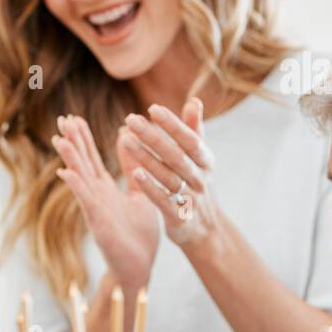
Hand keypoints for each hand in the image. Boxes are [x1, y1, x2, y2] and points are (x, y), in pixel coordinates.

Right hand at [52, 114, 159, 289]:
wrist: (139, 267)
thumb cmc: (139, 235)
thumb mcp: (140, 195)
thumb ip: (134, 169)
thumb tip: (127, 141)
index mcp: (106, 189)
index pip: (91, 159)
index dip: (82, 139)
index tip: (73, 118)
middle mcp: (96, 196)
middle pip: (82, 163)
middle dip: (73, 142)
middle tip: (63, 118)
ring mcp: (95, 209)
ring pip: (80, 178)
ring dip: (70, 159)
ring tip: (59, 138)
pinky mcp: (98, 222)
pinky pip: (86, 201)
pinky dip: (76, 186)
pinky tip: (66, 172)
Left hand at [121, 98, 218, 247]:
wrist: (206, 231)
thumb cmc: (198, 186)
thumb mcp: (201, 160)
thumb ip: (195, 131)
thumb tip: (194, 101)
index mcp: (205, 161)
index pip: (189, 139)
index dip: (173, 124)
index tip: (152, 108)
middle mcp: (200, 178)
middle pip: (176, 155)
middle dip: (153, 136)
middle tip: (130, 119)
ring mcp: (191, 198)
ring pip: (167, 176)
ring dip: (146, 157)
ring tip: (125, 140)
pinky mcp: (179, 217)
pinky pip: (164, 200)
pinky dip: (151, 187)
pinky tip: (134, 173)